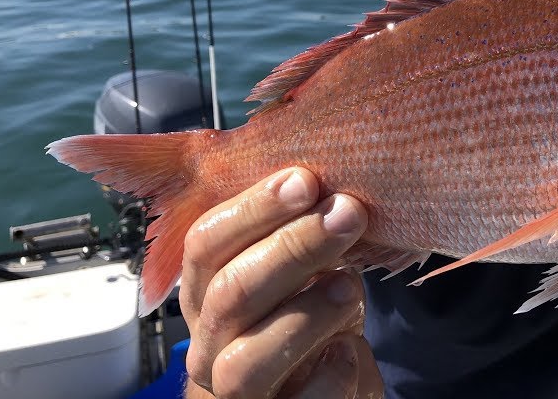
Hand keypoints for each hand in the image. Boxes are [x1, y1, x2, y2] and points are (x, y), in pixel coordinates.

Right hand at [179, 167, 384, 397]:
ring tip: (350, 285)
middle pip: (231, 292)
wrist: (319, 392)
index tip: (304, 180)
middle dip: (292, 246)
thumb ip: (296, 232)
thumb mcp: (294, 271)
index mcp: (205, 295)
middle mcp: (208, 344)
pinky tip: (352, 349)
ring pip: (247, 360)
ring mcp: (237, 393)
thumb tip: (333, 185)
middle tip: (347, 213)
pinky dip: (332, 375)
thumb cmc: (304, 316)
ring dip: (307, 313)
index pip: (205, 245)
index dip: (252, 209)